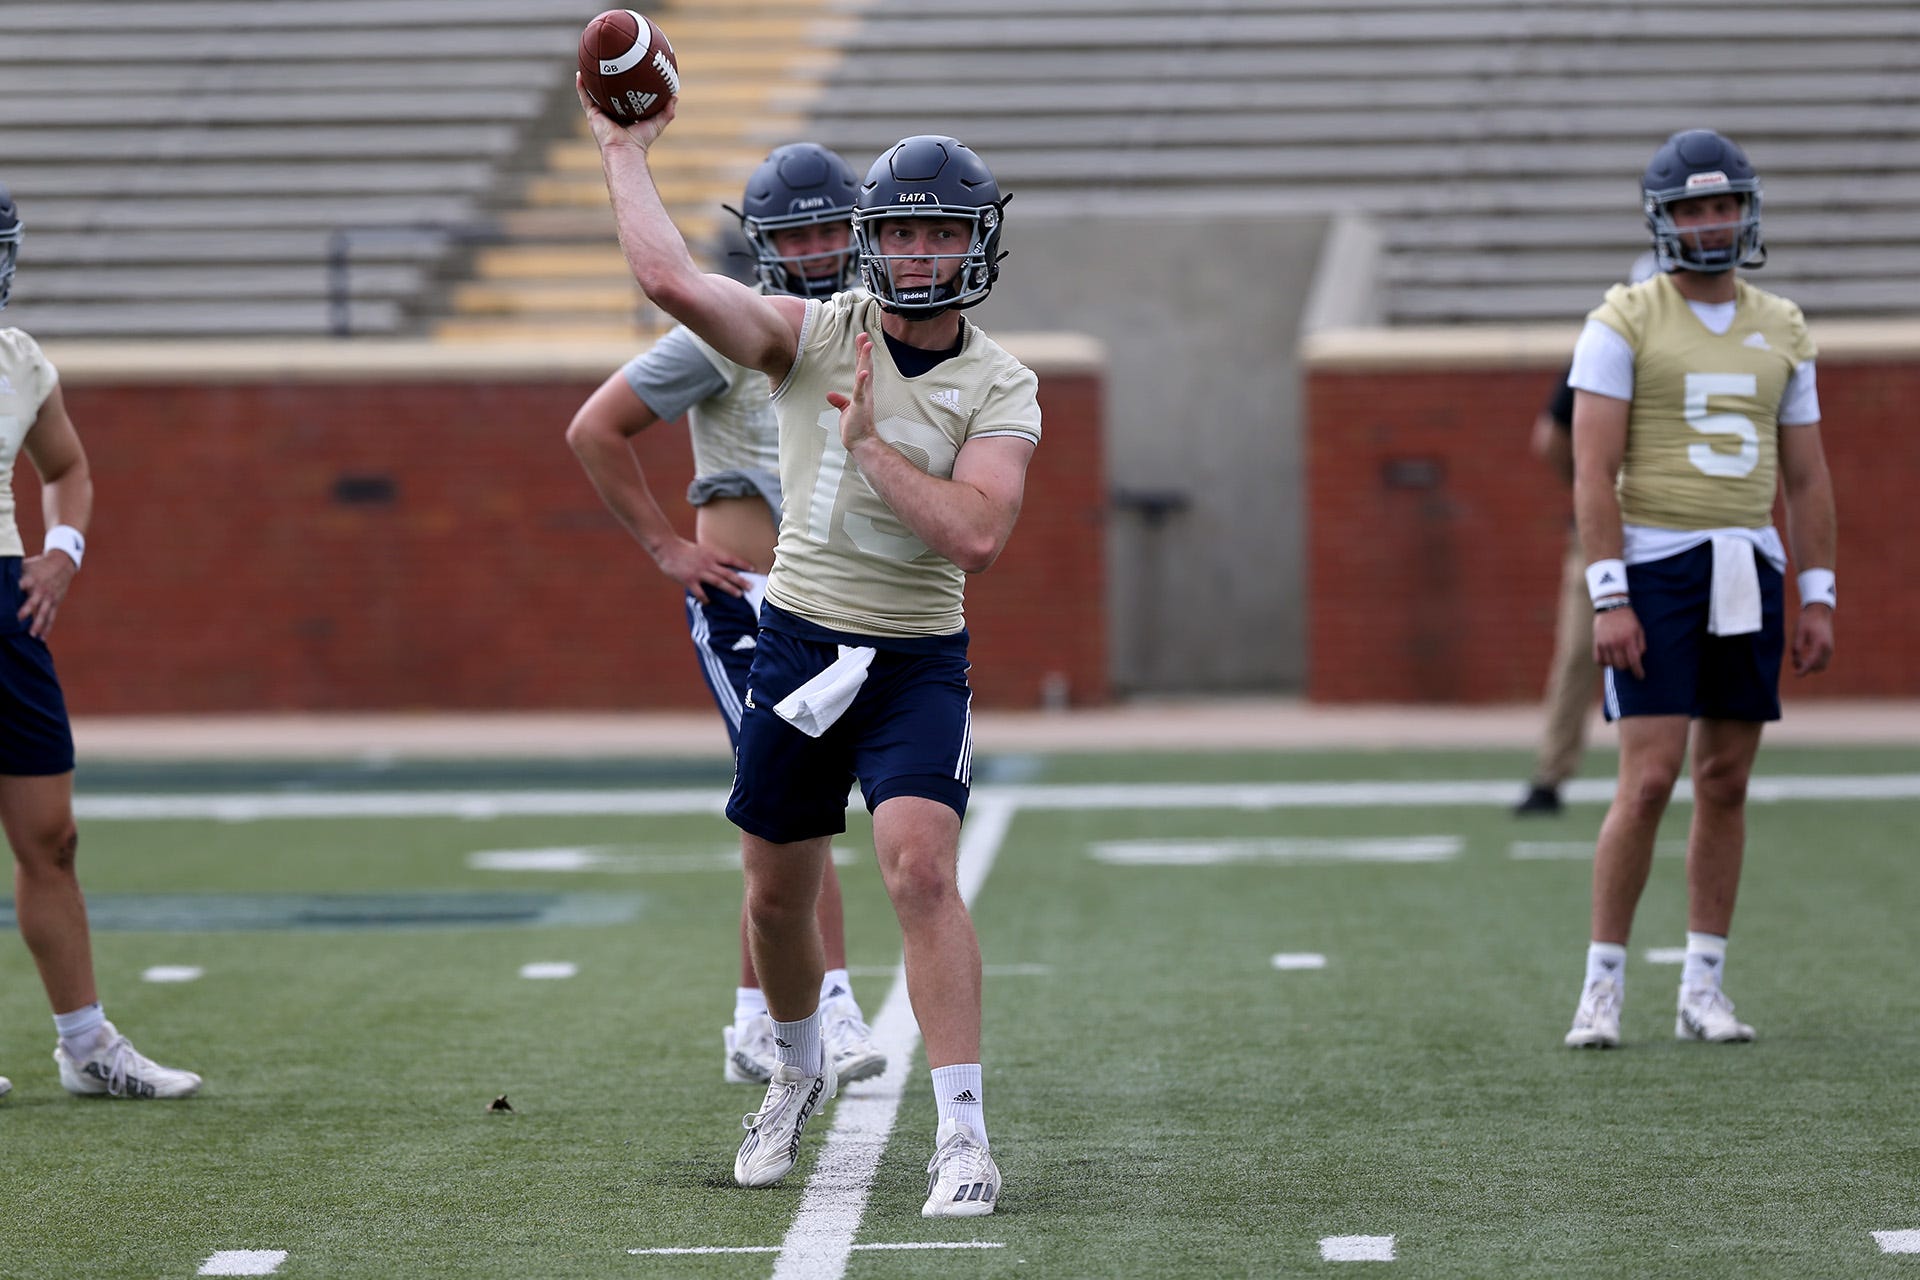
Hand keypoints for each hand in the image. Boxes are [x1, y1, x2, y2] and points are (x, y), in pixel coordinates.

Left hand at [16, 550, 75, 638]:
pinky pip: (52, 617)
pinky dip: (47, 628)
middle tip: (17, 620)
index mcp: (31, 579)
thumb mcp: (25, 566)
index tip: (5, 601)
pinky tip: (41, 637)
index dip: (14, 591)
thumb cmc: (38, 565)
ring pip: (44, 613)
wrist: (62, 564)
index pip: (20, 586)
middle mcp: (41, 590)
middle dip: (25, 611)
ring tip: (31, 635)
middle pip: (33, 602)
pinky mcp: (56, 603)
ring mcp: (50, 597)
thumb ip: (12, 574)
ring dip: (37, 624)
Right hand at [574, 73, 675, 151]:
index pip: (624, 97)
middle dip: (607, 80)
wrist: (625, 149)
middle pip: (608, 93)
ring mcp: (600, 113)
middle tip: (608, 63)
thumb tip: (675, 96)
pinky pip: (585, 97)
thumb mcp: (657, 123)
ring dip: (590, 80)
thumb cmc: (640, 141)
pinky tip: (579, 73)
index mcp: (624, 114)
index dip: (625, 86)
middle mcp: (611, 113)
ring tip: (590, 63)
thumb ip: (667, 111)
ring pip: (593, 93)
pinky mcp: (591, 114)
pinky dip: (581, 86)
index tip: (627, 72)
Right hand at [654, 537, 751, 605]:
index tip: (753, 569)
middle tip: (751, 587)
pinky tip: (708, 602)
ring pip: (718, 582)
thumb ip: (712, 558)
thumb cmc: (684, 550)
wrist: (667, 548)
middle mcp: (708, 563)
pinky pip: (699, 592)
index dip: (743, 564)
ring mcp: (699, 572)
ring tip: (739, 595)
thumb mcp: (701, 550)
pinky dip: (705, 598)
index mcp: (711, 554)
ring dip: (729, 589)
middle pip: (728, 573)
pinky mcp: (689, 579)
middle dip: (741, 580)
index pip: (731, 559)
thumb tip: (722, 566)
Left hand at [825, 332, 876, 452]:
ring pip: (865, 375)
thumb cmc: (855, 428)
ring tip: (867, 346)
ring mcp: (864, 398)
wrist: (861, 442)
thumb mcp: (844, 411)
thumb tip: (830, 394)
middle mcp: (865, 392)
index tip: (862, 340)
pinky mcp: (860, 406)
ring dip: (865, 360)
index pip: (861, 369)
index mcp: (862, 392)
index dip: (861, 355)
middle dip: (864, 351)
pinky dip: (862, 381)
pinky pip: (861, 391)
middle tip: (864, 335)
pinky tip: (863, 372)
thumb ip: (839, 401)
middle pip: (865, 367)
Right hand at [1592, 606, 1645, 678]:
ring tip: (1618, 658)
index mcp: (1629, 639)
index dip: (1638, 671)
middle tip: (1629, 662)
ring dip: (1616, 664)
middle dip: (1627, 667)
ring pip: (1611, 664)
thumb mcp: (1639, 630)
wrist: (1611, 607)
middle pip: (1622, 665)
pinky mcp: (1597, 643)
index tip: (1640, 676)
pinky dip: (1604, 663)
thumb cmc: (1628, 619)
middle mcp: (1616, 643)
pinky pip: (1599, 660)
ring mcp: (1605, 643)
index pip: (1634, 661)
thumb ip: (1641, 645)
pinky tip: (1608, 659)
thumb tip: (1638, 658)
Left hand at [1792, 603, 1833, 675]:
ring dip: (1811, 666)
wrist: (1819, 612)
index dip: (1803, 670)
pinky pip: (1823, 661)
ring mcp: (1830, 649)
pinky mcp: (1829, 648)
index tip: (1795, 675)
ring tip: (1799, 659)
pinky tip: (1805, 656)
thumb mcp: (1798, 633)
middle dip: (1806, 668)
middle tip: (1795, 662)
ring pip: (1822, 665)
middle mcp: (1827, 648)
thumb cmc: (1807, 621)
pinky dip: (1815, 663)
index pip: (1812, 662)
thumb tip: (1796, 663)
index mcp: (1820, 644)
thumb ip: (1797, 648)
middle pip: (1818, 667)